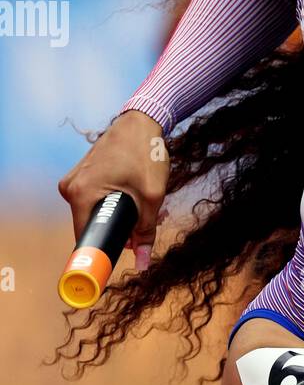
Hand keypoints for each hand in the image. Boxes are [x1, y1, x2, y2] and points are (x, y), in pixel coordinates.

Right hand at [57, 111, 169, 270]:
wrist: (142, 120)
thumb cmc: (145, 153)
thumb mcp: (152, 196)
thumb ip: (147, 231)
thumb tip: (144, 264)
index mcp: (80, 194)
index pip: (85, 238)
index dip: (104, 252)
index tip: (121, 259)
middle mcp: (70, 188)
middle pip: (94, 226)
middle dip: (123, 231)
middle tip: (149, 225)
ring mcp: (74, 181)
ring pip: (98, 213)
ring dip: (124, 216)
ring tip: (150, 208)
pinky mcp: (82, 175)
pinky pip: (97, 199)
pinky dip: (118, 203)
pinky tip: (138, 196)